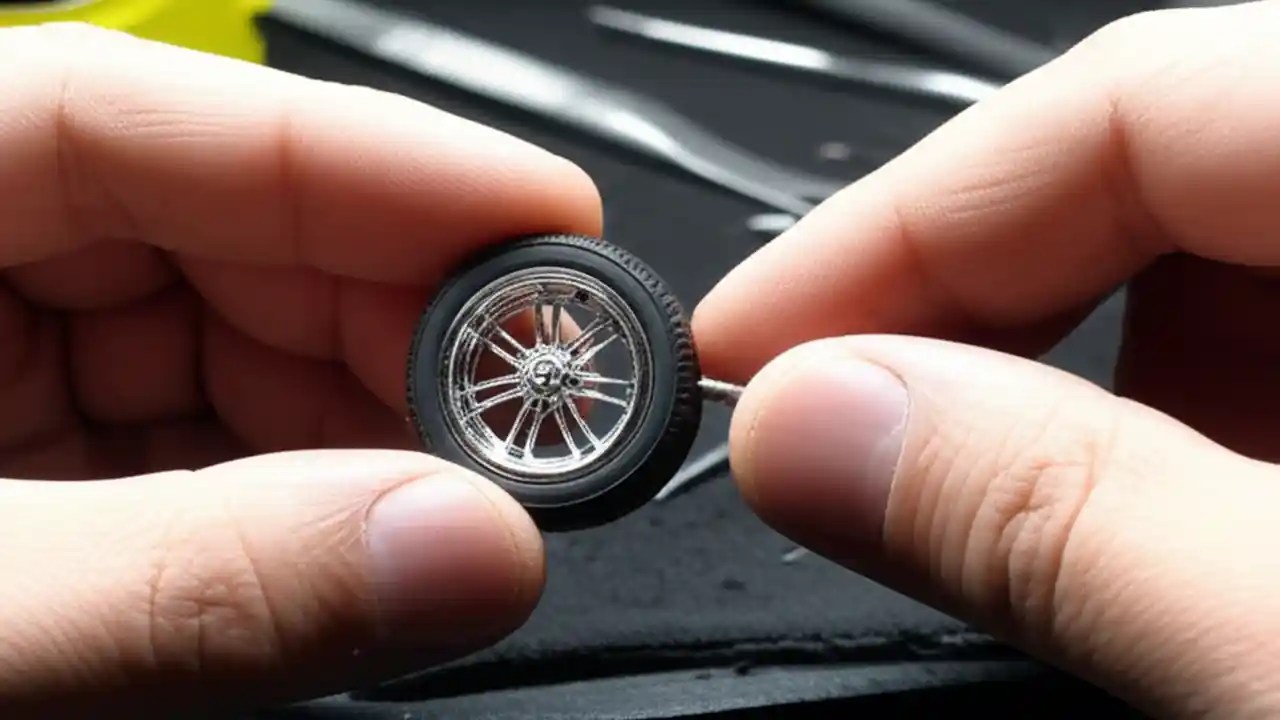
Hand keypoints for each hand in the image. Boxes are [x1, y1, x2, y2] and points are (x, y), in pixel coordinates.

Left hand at [0, 24, 599, 717]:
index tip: (552, 225)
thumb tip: (460, 550)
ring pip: (240, 357)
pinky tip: (367, 535)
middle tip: (537, 410)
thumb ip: (191, 580)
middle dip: (401, 330)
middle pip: (233, 239)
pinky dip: (300, 501)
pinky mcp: (35, 475)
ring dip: (371, 430)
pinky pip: (202, 453)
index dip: (386, 163)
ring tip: (469, 493)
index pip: (172, 116)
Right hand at [695, 2, 1279, 717]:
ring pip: (1211, 290)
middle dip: (965, 321)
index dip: (899, 221)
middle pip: (1155, 184)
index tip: (748, 345)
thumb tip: (816, 427)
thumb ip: (1058, 518)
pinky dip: (1171, 462)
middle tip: (826, 442)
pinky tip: (1136, 552)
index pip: (1128, 101)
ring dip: (1065, 408)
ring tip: (969, 515)